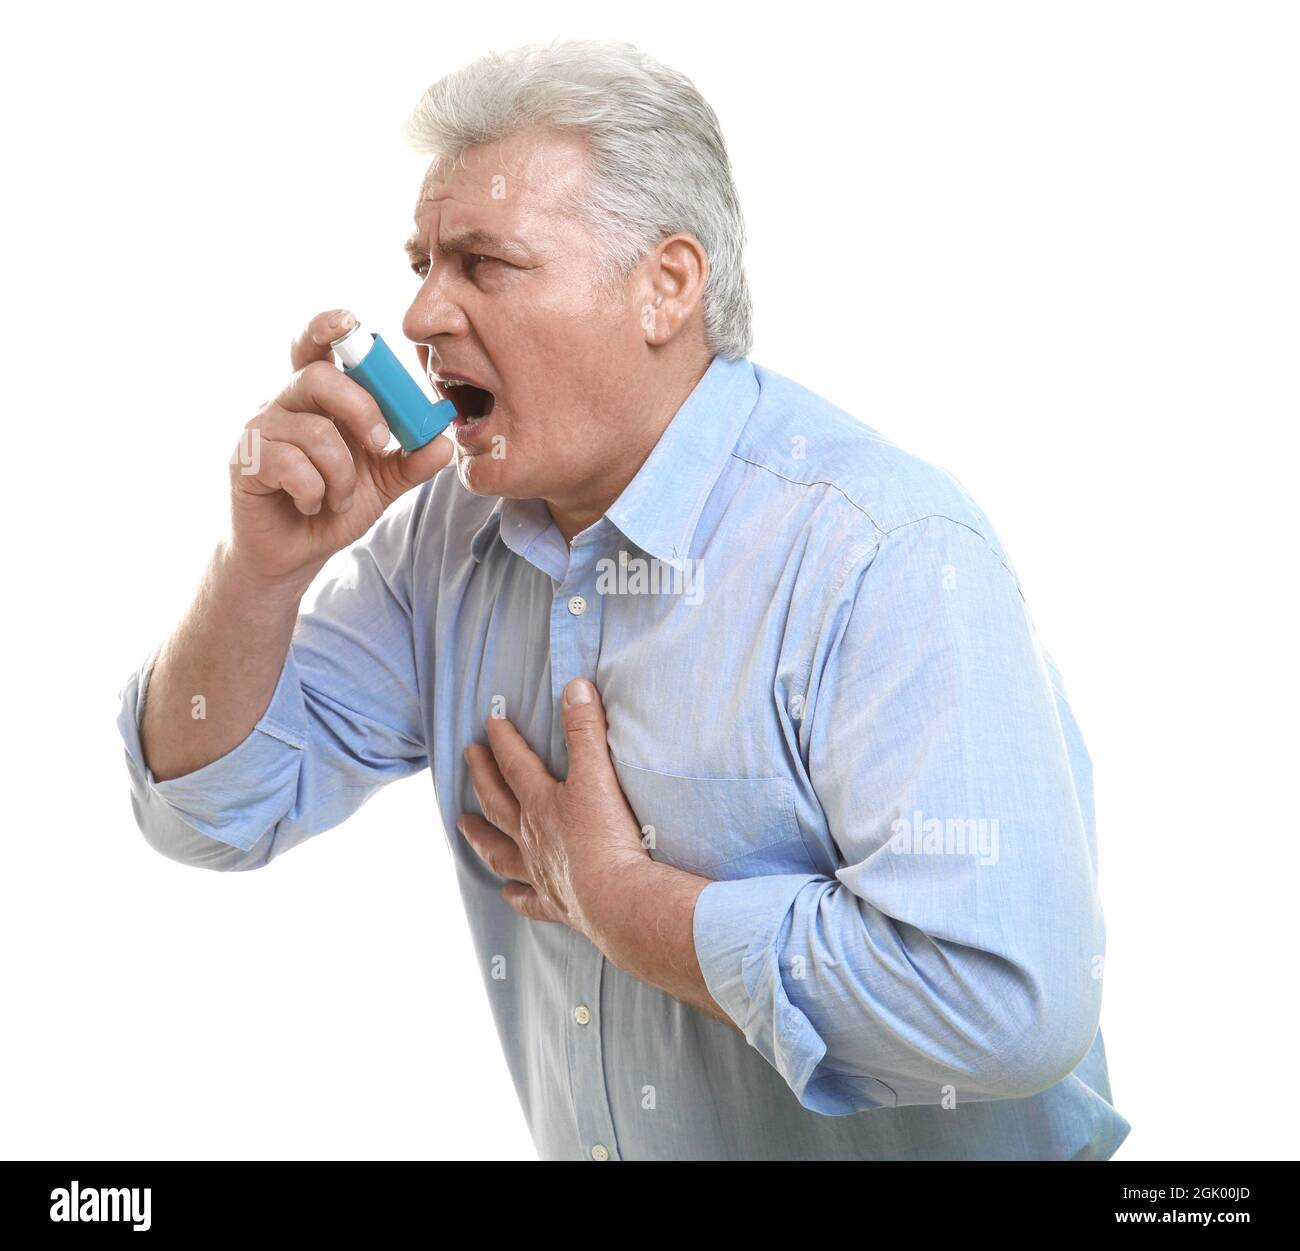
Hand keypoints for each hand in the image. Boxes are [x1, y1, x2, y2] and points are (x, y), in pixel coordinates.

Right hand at [226, 308, 453, 589]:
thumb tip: (443, 441)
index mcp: (319, 398)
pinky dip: (314, 491)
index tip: (352, 322)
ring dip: (341, 474)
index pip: (318, 346)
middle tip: (380, 444)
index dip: (328, 326)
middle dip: (361, 410)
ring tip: (338, 498)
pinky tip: (311, 505)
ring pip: (314, 431)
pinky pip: (289, 465)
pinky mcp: (245, 460)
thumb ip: (412, 461)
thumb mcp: (383, 484)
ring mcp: (261, 429)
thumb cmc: (333, 507)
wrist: (295, 554)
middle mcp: (286, 402)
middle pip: (319, 377)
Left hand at [457, 677, 649, 941]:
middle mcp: (531, 837)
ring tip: (464, 825)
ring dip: (480, 836)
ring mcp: (539, 872)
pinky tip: (507, 894)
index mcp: (540, 804)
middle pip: (497, 803)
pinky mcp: (556, 903)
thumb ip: (586, 730)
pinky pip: (529, 900)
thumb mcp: (597, 775)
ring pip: (500, 852)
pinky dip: (516, 896)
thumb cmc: (608, 837)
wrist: (618, 899)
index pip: (515, 764)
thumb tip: (575, 686)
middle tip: (468, 757)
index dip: (503, 740)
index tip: (489, 723)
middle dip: (482, 777)